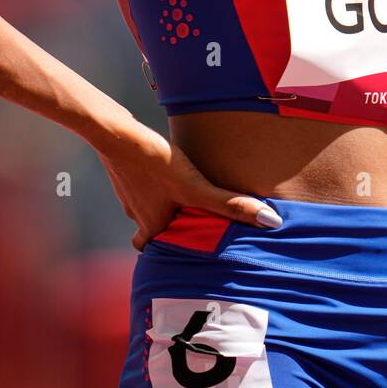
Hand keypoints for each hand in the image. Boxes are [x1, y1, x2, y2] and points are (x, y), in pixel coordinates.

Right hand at [99, 120, 282, 249]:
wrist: (115, 134)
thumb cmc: (155, 164)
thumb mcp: (196, 187)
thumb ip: (230, 205)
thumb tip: (271, 221)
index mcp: (152, 228)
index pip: (160, 253)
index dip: (174, 254)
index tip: (190, 253)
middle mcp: (137, 217)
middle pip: (152, 233)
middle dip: (168, 232)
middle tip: (189, 226)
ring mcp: (128, 194)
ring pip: (146, 210)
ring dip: (161, 208)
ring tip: (183, 198)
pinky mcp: (125, 173)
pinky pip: (141, 187)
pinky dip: (152, 184)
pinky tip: (166, 170)